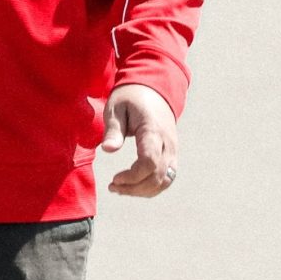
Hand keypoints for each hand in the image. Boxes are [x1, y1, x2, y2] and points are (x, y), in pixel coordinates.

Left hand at [102, 83, 178, 197]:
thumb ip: (113, 130)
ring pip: (165, 181)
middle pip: (157, 177)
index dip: (132, 177)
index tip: (115, 178)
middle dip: (134, 188)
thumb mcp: (116, 108)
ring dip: (143, 191)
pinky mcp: (172, 154)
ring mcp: (172, 150)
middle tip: (112, 186)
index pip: (149, 162)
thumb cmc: (130, 98)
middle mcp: (167, 143)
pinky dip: (152, 187)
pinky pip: (167, 178)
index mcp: (152, 130)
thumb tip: (108, 150)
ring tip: (121, 188)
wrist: (154, 88)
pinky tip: (134, 186)